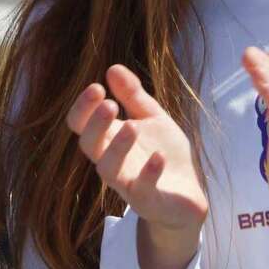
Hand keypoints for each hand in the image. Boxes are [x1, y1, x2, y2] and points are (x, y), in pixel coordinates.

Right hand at [66, 65, 207, 268]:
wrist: (187, 195)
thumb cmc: (163, 154)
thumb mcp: (152, 119)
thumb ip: (133, 96)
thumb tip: (112, 67)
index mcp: (109, 140)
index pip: (81, 124)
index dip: (83, 108)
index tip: (96, 87)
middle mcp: (112, 162)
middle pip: (89, 145)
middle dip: (95, 124)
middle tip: (108, 104)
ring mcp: (129, 184)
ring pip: (109, 170)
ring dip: (117, 148)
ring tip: (131, 126)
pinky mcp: (150, 201)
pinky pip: (143, 190)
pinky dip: (149, 173)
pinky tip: (158, 157)